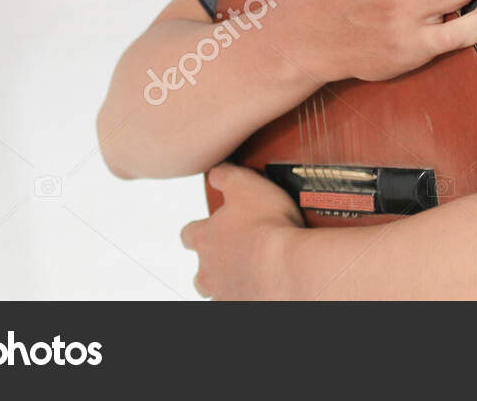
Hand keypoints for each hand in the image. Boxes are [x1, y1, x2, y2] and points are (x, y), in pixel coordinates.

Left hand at [179, 163, 302, 299]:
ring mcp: (227, 293)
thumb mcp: (244, 183)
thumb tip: (216, 171)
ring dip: (232, 280)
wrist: (287, 266)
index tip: (212, 224)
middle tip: (236, 251)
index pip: (189, 234)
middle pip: (200, 271)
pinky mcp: (245, 305)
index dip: (200, 228)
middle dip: (213, 263)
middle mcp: (209, 270)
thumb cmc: (266, 226)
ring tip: (253, 269)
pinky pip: (244, 299)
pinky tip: (267, 283)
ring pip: (219, 290)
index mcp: (205, 239)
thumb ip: (225, 175)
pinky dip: (252, 292)